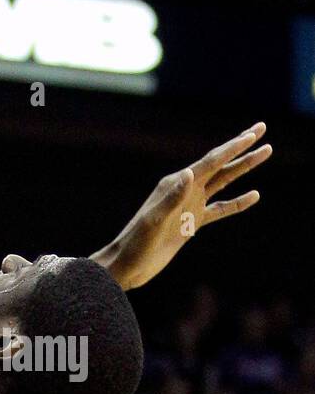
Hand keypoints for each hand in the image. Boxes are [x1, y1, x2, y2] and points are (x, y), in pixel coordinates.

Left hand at [97, 123, 269, 290]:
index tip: (252, 134)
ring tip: (265, 152)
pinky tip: (254, 195)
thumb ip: (172, 197)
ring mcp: (190, 205)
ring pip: (224, 182)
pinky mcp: (193, 222)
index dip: (232, 147)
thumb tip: (189, 172)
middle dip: (242, 147)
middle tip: (262, 129)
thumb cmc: (136, 242)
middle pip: (221, 164)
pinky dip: (238, 202)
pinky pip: (221, 208)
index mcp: (176, 184)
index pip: (210, 162)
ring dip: (244, 167)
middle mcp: (185, 189)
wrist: (128, 264)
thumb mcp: (154, 220)